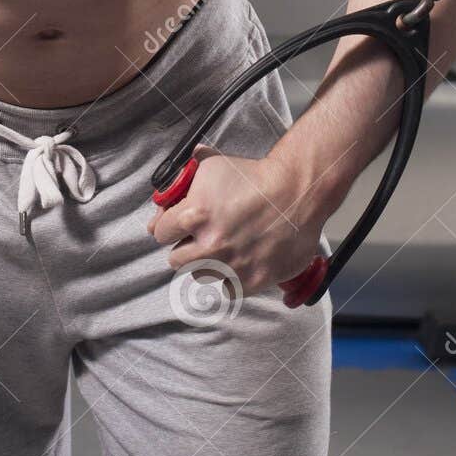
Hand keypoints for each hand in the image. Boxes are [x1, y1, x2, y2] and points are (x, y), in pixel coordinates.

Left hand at [146, 142, 326, 298]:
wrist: (296, 192)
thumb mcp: (211, 166)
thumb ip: (182, 180)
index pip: (160, 233)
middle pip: (176, 259)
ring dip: (207, 263)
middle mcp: (209, 245)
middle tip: (203, 237)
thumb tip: (164, 194)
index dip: (169, 226)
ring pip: (199, 275)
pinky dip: (231, 278)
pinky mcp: (251, 281)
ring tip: (223, 249)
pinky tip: (240, 262)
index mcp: (193, 216)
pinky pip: (227, 288)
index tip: (178, 226)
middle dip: (186, 246)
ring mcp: (231, 266)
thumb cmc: (254, 177)